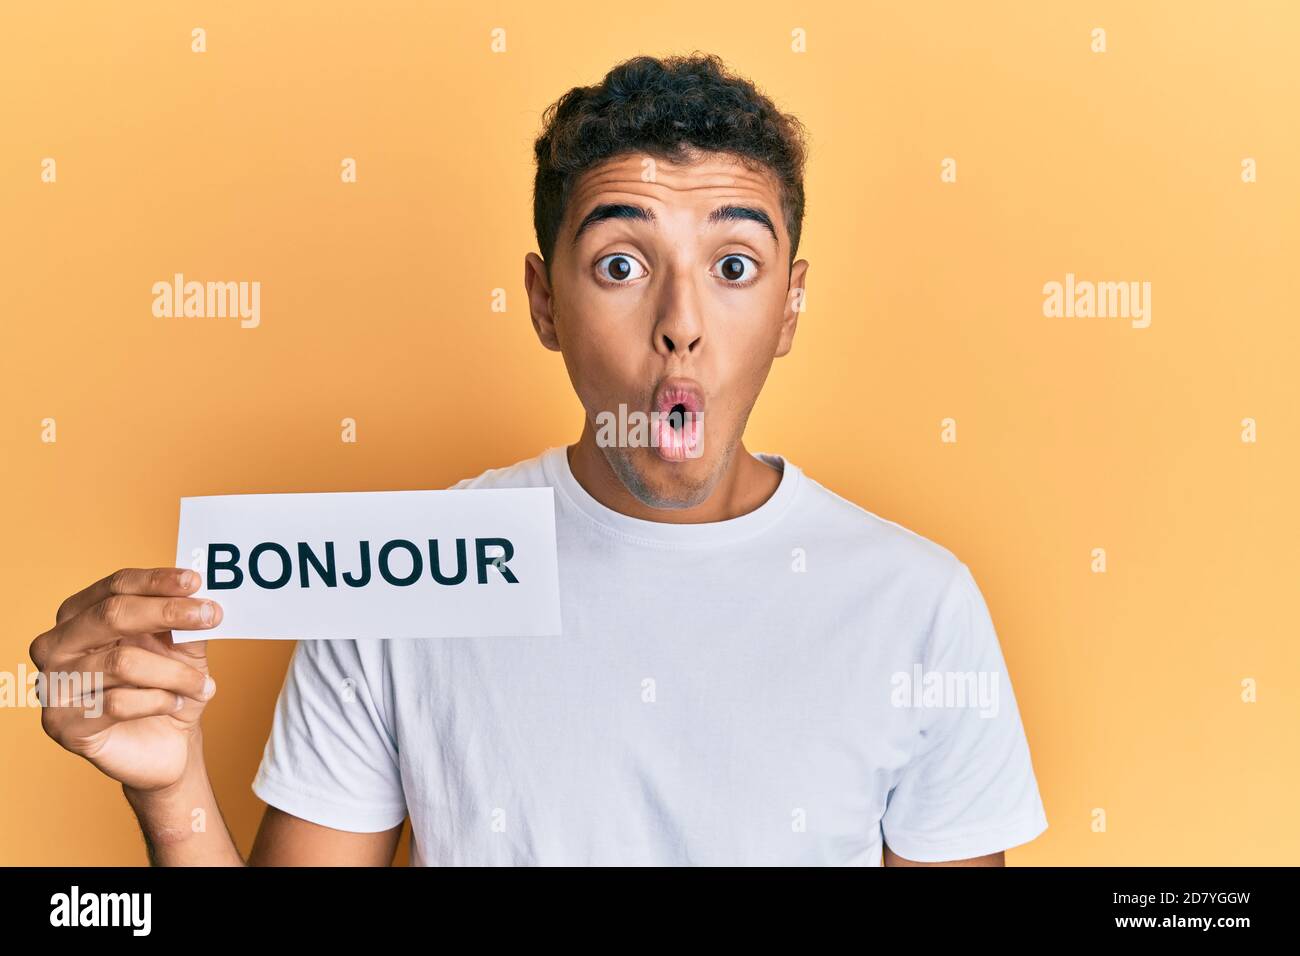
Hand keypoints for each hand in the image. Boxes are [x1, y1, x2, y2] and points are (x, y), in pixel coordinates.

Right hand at [30, 567, 221, 791]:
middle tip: (212, 616)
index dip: (156, 582)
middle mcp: (56, 646)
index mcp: (78, 617)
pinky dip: (158, 701)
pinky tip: (175, 705)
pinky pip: (117, 703)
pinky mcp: (63, 724)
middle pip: (111, 615)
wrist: (164, 746)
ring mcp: (53, 685)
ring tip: (203, 684)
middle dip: (167, 612)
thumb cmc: (166, 688)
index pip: (114, 586)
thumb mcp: (182, 648)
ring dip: (175, 672)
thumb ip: (184, 621)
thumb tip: (200, 595)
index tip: (195, 582)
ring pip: (122, 662)